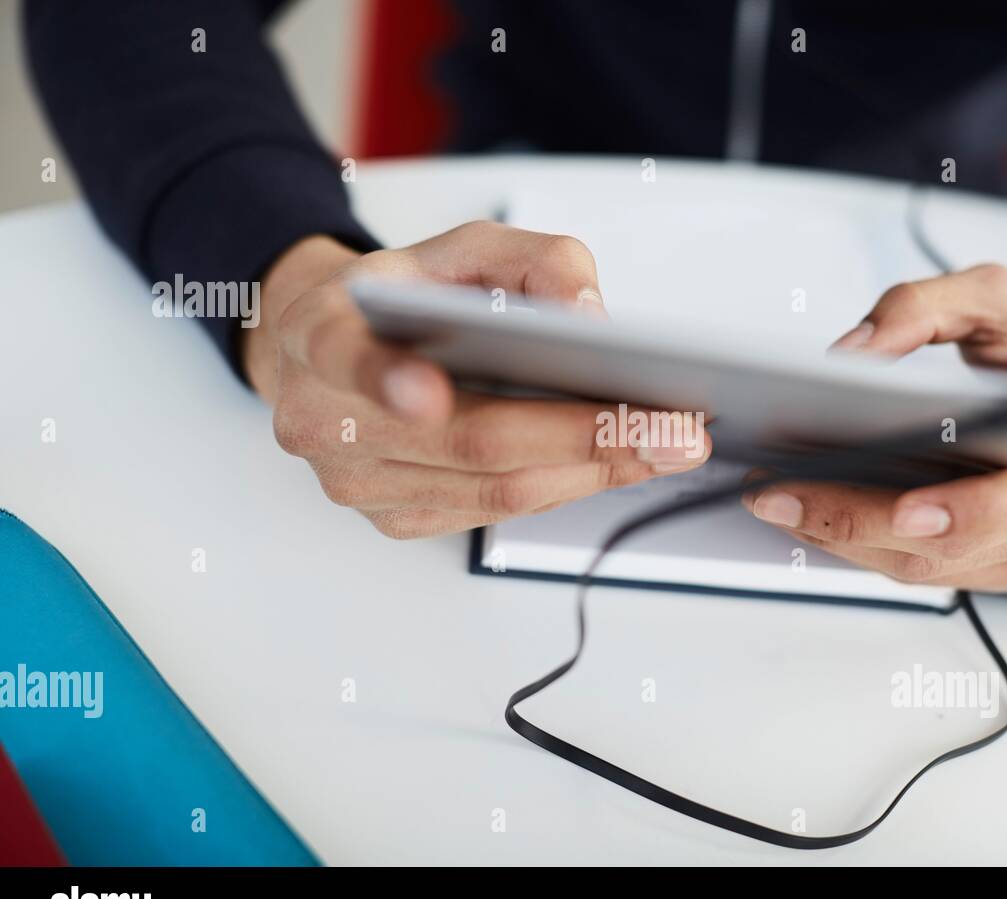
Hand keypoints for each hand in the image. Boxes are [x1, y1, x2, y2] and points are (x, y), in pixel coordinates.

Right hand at [244, 223, 709, 538]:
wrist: (332, 348)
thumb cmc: (399, 296)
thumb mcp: (458, 249)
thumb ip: (528, 260)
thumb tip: (589, 315)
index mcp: (319, 333)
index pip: (341, 356)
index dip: (384, 379)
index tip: (427, 394)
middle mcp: (323, 419)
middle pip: (464, 441)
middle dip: (579, 437)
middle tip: (667, 427)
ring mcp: (357, 482)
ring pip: (492, 491)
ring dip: (591, 471)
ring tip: (666, 445)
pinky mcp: (394, 519)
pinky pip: (493, 515)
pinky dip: (563, 487)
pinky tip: (613, 462)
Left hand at [742, 264, 1006, 590]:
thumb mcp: (1003, 296)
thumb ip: (923, 308)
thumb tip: (848, 352)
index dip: (951, 513)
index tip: (893, 504)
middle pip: (938, 547)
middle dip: (847, 523)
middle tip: (774, 494)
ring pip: (919, 568)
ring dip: (840, 540)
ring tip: (776, 500)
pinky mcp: (997, 565)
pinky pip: (920, 567)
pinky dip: (861, 543)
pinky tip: (815, 512)